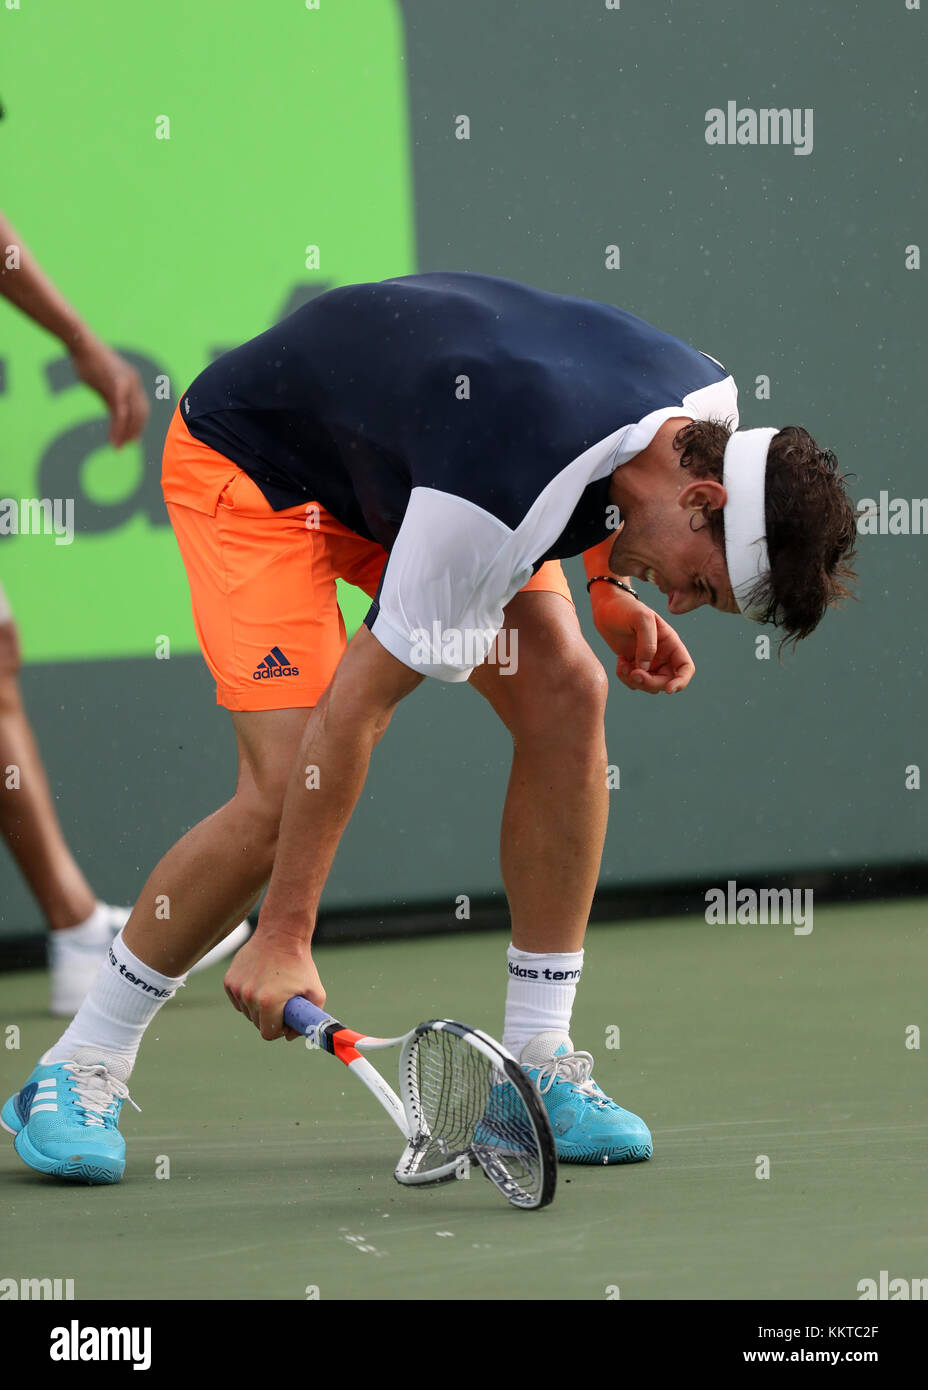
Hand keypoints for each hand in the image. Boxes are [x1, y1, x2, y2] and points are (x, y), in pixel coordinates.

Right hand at [70, 335, 148, 446]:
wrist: (81, 344)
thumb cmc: (88, 361)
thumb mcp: (104, 382)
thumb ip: (112, 397)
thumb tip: (115, 414)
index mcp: (133, 380)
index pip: (142, 408)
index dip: (139, 424)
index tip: (133, 438)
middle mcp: (134, 383)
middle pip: (141, 414)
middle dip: (135, 431)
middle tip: (128, 445)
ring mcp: (127, 385)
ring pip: (131, 417)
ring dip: (125, 434)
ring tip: (118, 447)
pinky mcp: (116, 387)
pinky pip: (120, 414)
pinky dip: (118, 430)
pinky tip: (113, 440)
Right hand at [224, 924, 324, 1040]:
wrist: (281, 934)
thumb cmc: (301, 964)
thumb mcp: (316, 992)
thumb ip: (309, 1019)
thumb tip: (290, 1036)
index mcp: (269, 1002)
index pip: (268, 1034)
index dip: (280, 1030)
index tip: (286, 1018)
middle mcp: (249, 996)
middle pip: (257, 1023)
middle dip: (270, 1018)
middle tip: (282, 1001)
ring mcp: (237, 988)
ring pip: (246, 1012)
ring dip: (258, 1006)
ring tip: (272, 988)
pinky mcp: (229, 980)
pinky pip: (238, 999)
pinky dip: (248, 996)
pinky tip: (260, 982)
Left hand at [591, 583, 694, 693]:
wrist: (606, 608)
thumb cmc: (626, 609)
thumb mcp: (641, 619)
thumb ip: (647, 644)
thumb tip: (645, 669)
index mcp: (671, 643)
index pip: (686, 668)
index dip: (681, 681)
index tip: (669, 690)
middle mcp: (663, 655)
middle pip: (666, 681)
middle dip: (650, 683)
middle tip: (633, 674)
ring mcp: (649, 662)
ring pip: (649, 685)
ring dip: (634, 681)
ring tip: (622, 664)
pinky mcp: (634, 666)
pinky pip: (634, 683)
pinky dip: (626, 678)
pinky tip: (620, 662)